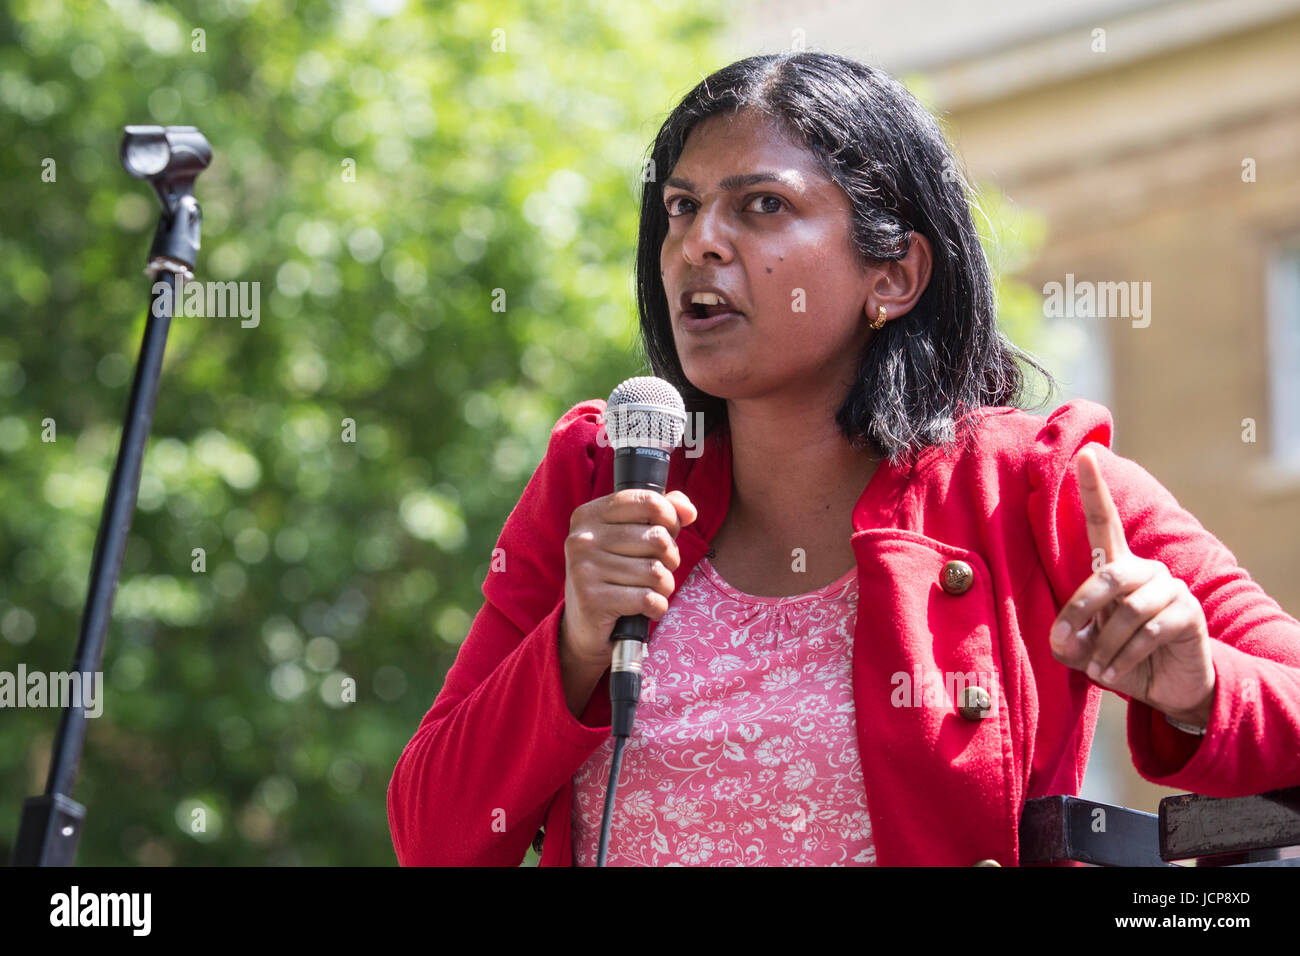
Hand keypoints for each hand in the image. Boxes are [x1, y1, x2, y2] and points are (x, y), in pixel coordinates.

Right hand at [561, 489, 697, 667]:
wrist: (584, 626)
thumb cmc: (615, 574)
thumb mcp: (632, 536)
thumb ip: (662, 513)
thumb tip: (689, 511)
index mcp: (589, 515)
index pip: (649, 501)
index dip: (670, 519)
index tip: (666, 533)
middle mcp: (582, 539)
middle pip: (657, 538)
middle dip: (669, 558)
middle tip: (656, 569)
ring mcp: (584, 569)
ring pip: (656, 572)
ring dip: (664, 587)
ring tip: (649, 591)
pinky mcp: (592, 600)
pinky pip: (649, 599)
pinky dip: (657, 607)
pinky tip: (645, 609)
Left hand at [1048, 447, 1215, 728]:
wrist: (1167, 687)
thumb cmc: (1118, 657)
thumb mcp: (1084, 649)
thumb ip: (1067, 641)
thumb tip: (1061, 642)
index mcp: (1116, 567)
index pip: (1103, 520)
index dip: (1094, 489)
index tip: (1084, 455)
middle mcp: (1144, 570)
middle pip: (1107, 576)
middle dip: (1081, 611)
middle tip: (1065, 643)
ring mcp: (1170, 589)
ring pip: (1129, 610)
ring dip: (1106, 646)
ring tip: (1099, 668)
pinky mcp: (1188, 613)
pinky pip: (1151, 632)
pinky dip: (1125, 657)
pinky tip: (1116, 673)